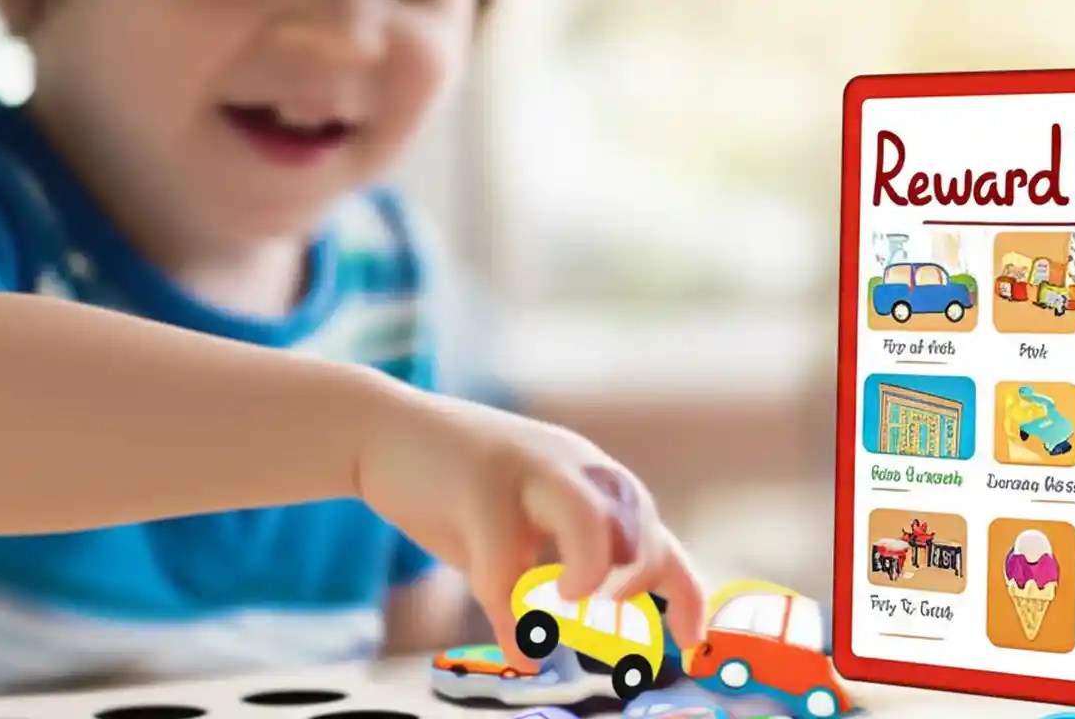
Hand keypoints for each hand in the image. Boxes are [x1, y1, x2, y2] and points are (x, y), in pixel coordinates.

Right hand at [356, 384, 705, 670]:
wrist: (381, 431)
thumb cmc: (454, 492)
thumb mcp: (515, 530)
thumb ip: (548, 569)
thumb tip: (560, 642)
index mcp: (589, 480)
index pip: (656, 535)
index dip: (684, 591)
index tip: (693, 640)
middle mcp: (571, 467)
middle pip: (640, 522)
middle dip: (639, 580)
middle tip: (608, 616)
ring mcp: (527, 469)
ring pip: (590, 520)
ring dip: (591, 573)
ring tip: (570, 601)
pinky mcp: (478, 482)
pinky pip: (506, 559)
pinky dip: (513, 614)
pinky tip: (514, 643)